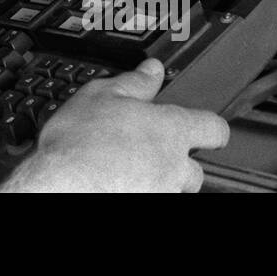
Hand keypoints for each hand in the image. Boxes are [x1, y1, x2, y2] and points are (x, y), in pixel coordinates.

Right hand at [0, 58, 228, 191]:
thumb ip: (135, 82)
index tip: (199, 127)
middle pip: (195, 169)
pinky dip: (139, 190)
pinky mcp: (147, 205)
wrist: (61, 185)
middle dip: (176, 162)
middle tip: (146, 152)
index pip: (215, 128)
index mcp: (171, 131)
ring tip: (123, 169)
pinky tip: (116, 183)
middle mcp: (175, 166)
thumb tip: (153, 70)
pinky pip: (153, 197)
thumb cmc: (78, 143)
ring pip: (171, 188)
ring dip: (156, 180)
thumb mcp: (101, 95)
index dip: (208, 127)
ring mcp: (163, 192)